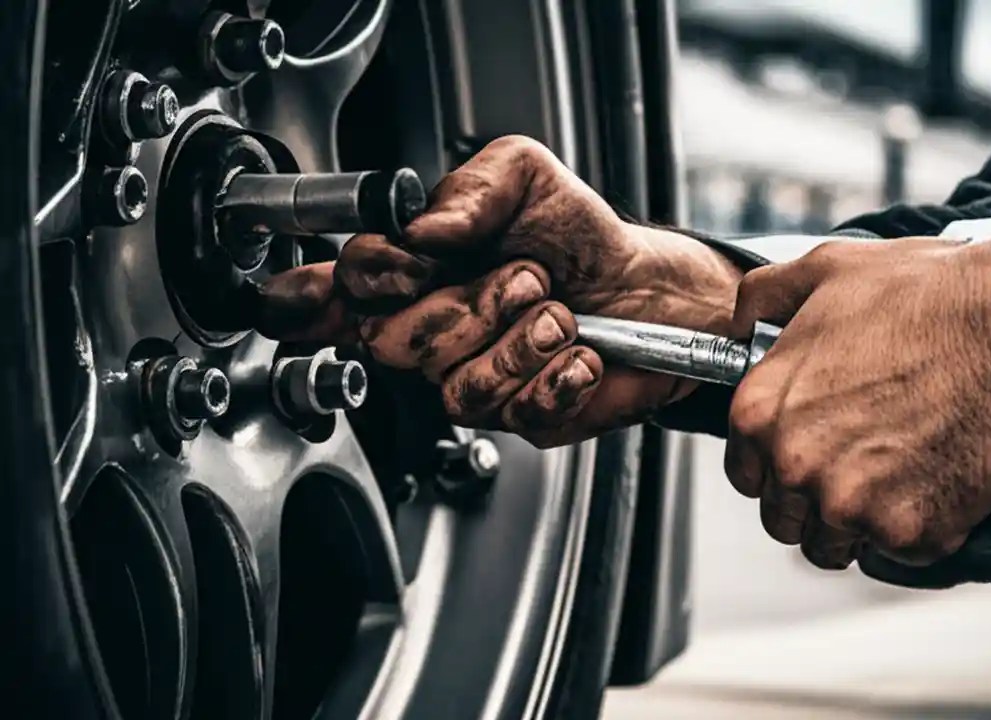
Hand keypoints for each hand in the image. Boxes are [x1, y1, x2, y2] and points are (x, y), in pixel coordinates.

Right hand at [256, 135, 741, 445]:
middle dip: (467, 306)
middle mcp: (433, 329)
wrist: (649, 289)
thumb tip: (423, 229)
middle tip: (526, 277)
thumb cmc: (579, 238)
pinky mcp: (519, 418)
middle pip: (391, 344)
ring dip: (522, 342)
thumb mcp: (525, 177)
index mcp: (415, 271)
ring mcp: (472, 378)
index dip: (346, 289)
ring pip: (455, 388)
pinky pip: (516, 415)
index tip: (406, 271)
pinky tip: (580, 354)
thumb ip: (469, 187)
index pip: (339, 291)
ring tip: (559, 314)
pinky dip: (560, 377)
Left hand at [724, 212, 990, 569]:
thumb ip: (765, 294)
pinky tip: (937, 487)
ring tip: (901, 479)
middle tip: (863, 465)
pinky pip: (899, 555)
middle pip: (786, 517)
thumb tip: (740, 317)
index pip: (745, 472)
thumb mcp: (826, 269)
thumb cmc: (929, 296)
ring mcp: (850, 505)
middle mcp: (795, 465)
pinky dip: (919, 532)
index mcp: (761, 411)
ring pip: (836, 545)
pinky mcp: (909, 533)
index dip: (777, 465)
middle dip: (816, 500)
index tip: (808, 454)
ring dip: (860, 524)